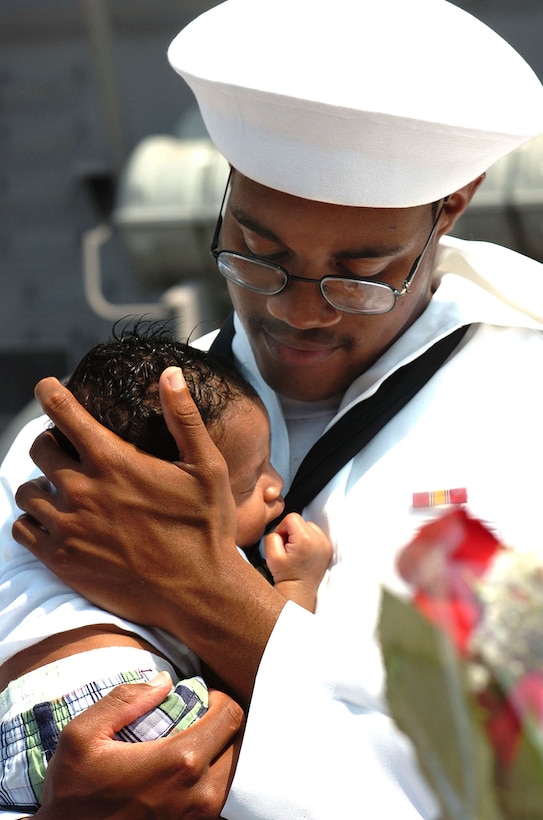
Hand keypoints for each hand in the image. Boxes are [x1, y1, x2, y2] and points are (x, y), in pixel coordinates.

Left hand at [13, 368, 284, 700]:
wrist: (198, 594)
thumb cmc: (206, 528)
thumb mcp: (207, 467)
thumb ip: (184, 418)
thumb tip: (169, 373)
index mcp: (114, 461)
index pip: (65, 413)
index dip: (51, 393)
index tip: (47, 387)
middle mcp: (83, 490)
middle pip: (39, 449)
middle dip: (50, 442)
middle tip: (67, 450)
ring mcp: (68, 527)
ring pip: (27, 491)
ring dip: (41, 484)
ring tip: (64, 490)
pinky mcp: (61, 560)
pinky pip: (22, 530)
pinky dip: (32, 521)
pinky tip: (54, 522)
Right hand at [33, 672, 243, 819]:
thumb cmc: (72, 792)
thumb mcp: (82, 736)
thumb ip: (125, 700)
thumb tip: (165, 681)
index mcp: (179, 762)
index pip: (231, 717)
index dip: (219, 700)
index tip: (201, 700)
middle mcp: (199, 794)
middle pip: (241, 746)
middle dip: (225, 727)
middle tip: (202, 721)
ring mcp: (198, 819)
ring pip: (235, 776)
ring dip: (223, 755)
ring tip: (198, 744)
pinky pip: (221, 801)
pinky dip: (215, 782)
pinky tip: (191, 774)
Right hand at [265, 512, 331, 610]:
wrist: (298, 591)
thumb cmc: (286, 575)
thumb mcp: (270, 554)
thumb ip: (272, 534)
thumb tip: (282, 529)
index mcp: (306, 539)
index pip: (291, 517)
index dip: (282, 528)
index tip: (282, 543)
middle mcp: (319, 539)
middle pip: (302, 521)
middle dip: (292, 531)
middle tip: (288, 549)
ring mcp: (326, 544)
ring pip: (309, 526)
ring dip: (301, 535)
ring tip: (296, 551)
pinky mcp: (328, 548)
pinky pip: (316, 534)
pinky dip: (309, 540)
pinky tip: (304, 553)